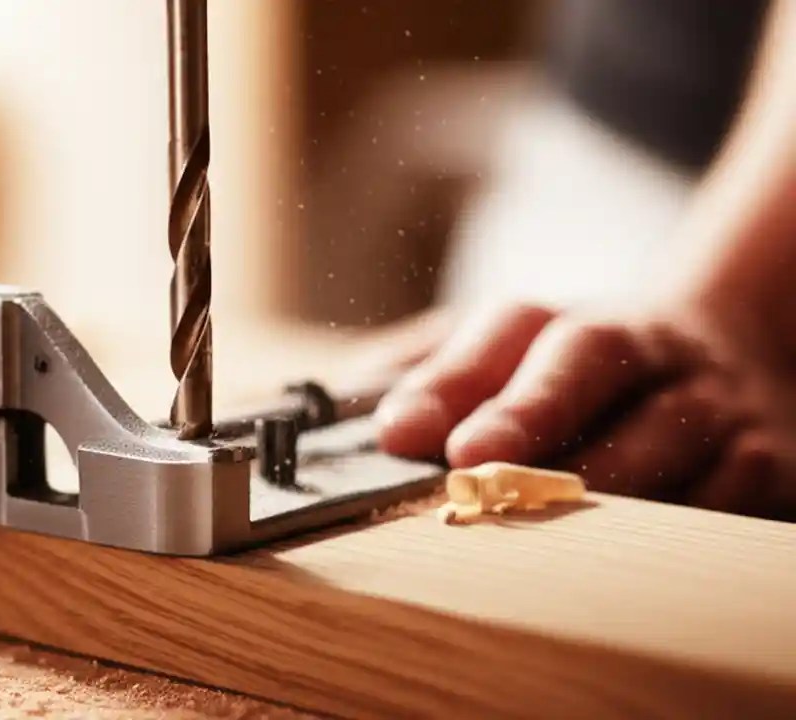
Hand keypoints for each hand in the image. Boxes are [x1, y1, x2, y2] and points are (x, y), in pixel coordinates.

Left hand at [373, 301, 795, 519]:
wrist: (729, 352)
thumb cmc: (578, 371)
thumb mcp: (502, 351)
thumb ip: (425, 371)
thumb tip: (340, 401)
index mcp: (564, 322)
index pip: (506, 333)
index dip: (451, 380)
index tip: (401, 432)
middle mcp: (643, 346)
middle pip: (587, 360)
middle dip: (528, 410)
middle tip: (470, 462)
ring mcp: (709, 403)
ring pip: (659, 438)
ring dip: (596, 485)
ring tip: (533, 530)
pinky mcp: (764, 467)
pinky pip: (721, 505)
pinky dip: (671, 534)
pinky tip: (618, 565)